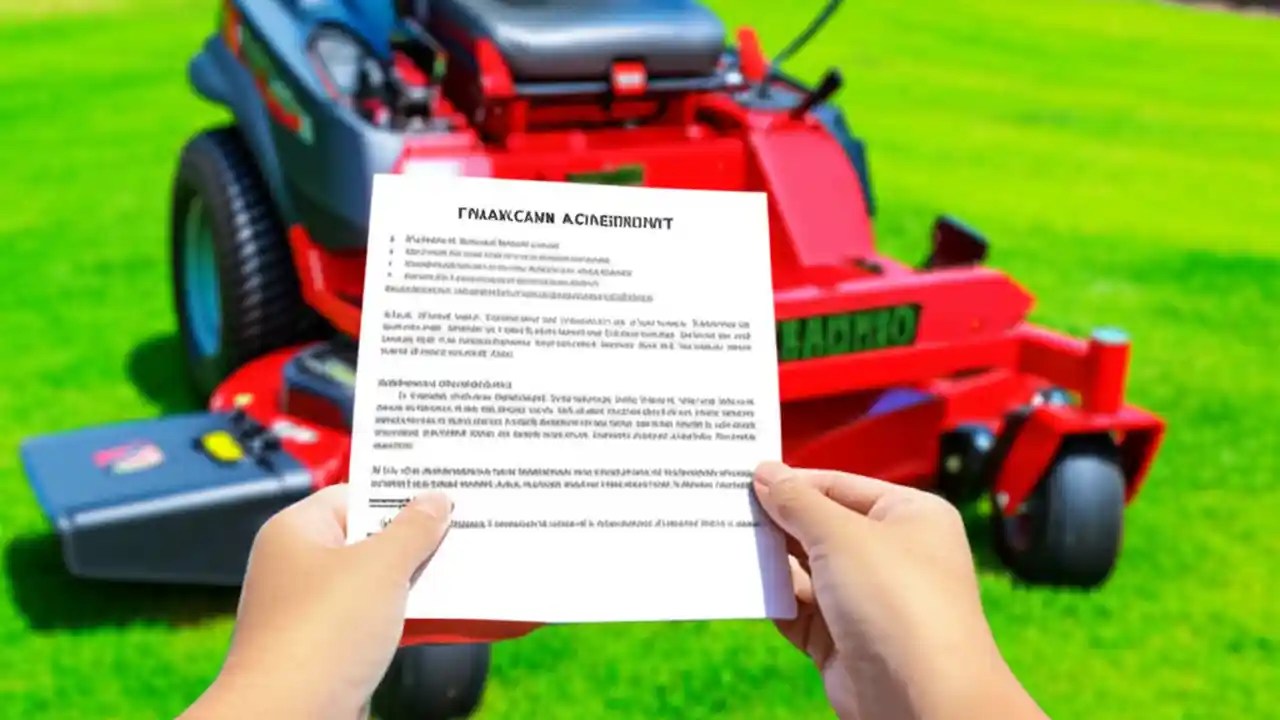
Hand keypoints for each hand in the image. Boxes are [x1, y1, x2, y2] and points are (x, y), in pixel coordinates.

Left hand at [180, 484, 452, 719]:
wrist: (286, 719)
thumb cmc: (320, 635)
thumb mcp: (381, 567)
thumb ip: (414, 528)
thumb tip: (436, 501)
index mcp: (297, 531)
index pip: (355, 494)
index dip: (401, 492)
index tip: (445, 491)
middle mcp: (299, 566)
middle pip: (369, 538)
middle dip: (417, 539)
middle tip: (466, 529)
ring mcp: (312, 610)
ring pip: (376, 583)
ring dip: (417, 581)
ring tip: (465, 571)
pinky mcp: (328, 649)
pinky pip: (376, 621)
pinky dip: (407, 617)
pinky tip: (445, 616)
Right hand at [752, 462, 1046, 719]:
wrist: (923, 701)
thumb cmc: (899, 603)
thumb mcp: (842, 535)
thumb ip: (797, 502)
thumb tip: (765, 473)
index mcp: (910, 516)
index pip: (840, 485)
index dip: (793, 480)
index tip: (744, 475)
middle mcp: (892, 555)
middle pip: (820, 526)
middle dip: (776, 520)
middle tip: (723, 506)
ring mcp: (866, 600)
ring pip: (805, 570)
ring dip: (769, 560)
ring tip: (722, 539)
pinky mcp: (843, 640)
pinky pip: (798, 610)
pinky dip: (772, 598)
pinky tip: (740, 584)